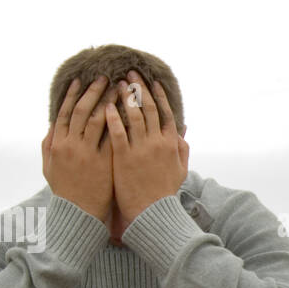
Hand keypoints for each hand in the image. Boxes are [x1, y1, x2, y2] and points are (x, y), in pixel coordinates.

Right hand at [41, 76, 112, 221]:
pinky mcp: (104, 163)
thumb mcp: (49, 167)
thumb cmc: (65, 191)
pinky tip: (128, 111)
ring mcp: (88, 154)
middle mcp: (71, 145)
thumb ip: (48, 144)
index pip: (65, 112)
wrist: (78, 215)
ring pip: (99, 120)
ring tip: (120, 88)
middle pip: (83, 110)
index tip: (80, 80)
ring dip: (109, 101)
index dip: (73, 94)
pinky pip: (114, 137)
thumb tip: (52, 124)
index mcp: (57, 143)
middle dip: (94, 91)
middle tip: (105, 77)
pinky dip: (120, 123)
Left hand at [105, 70, 189, 223]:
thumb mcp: (180, 170)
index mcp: (171, 144)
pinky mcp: (124, 157)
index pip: (166, 113)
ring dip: (126, 97)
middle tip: (130, 74)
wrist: (153, 213)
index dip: (158, 95)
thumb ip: (182, 149)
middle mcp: (157, 143)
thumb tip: (182, 132)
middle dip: (140, 89)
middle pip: (149, 108)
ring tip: (117, 83)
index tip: (151, 82)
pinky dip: (113, 118)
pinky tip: (106, 106)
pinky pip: (118, 132)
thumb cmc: (164, 193)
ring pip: (134, 116)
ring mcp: (141, 149)